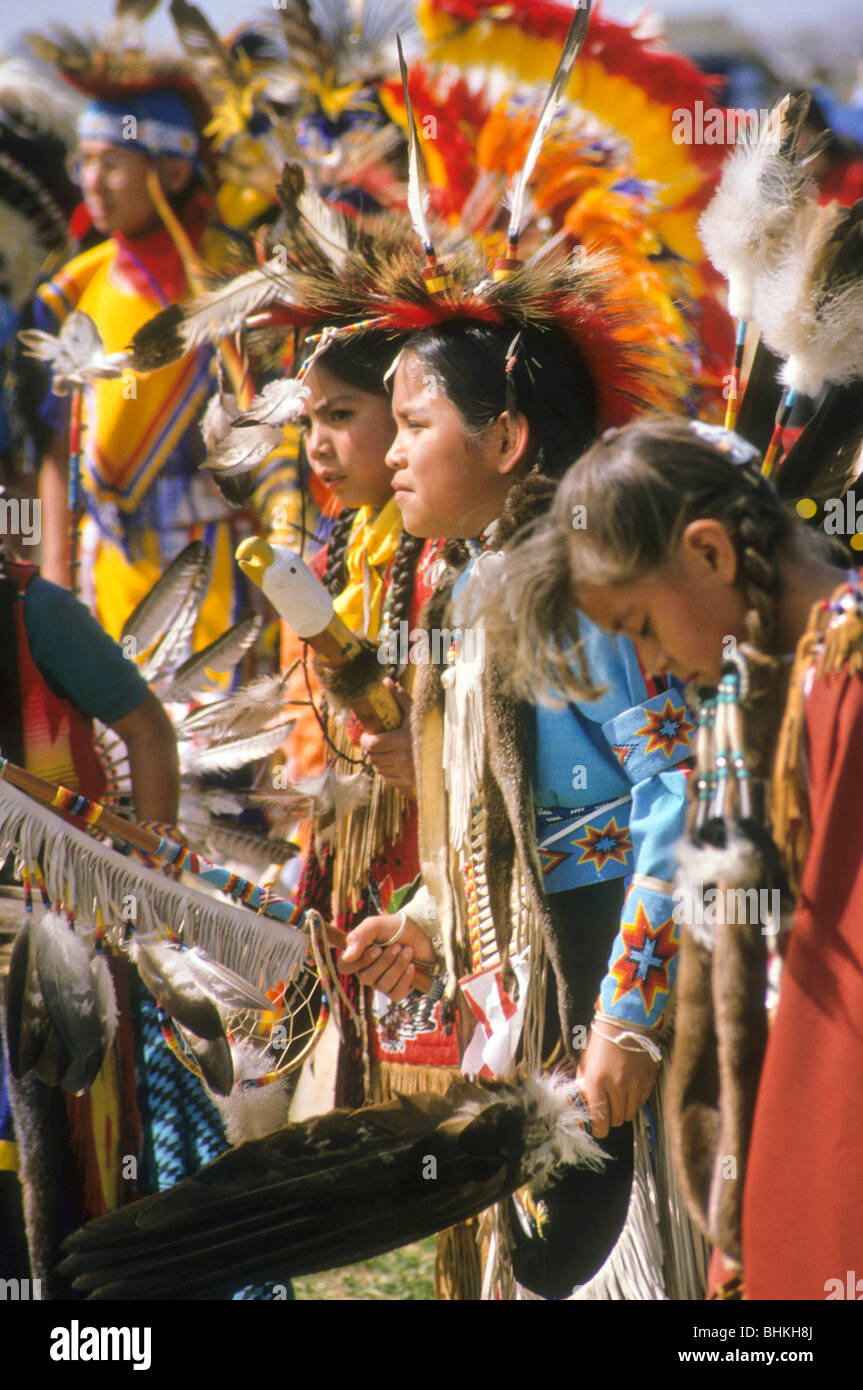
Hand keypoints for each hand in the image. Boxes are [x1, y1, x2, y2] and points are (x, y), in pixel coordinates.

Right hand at [339, 913, 434, 1001]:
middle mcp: (366, 972)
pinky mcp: (397, 990)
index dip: (360, 962)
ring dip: (398, 966)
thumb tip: (347, 957)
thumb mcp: (375, 925)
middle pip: (366, 978)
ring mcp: (381, 983)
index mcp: (357, 956)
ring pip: (383, 985)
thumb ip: (359, 937)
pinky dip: (406, 978)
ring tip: (408, 951)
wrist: (421, 933)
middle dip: (386, 960)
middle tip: (397, 946)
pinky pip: (396, 994)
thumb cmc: (395, 928)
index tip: (377, 948)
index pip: (345, 967)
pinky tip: (412, 966)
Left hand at [359, 681, 415, 794]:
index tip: (368, 736)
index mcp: (402, 740)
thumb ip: (400, 698)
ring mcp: (403, 772)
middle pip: (373, 756)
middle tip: (377, 743)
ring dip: (378, 760)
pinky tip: (393, 763)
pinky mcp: (405, 782)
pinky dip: (386, 771)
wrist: (444, 755)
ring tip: (386, 752)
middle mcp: (402, 758)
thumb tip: (386, 682)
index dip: (366, 740)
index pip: (372, 744)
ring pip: (378, 768)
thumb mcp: (415, 714)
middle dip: (372, 750)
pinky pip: (386, 778)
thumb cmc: (426, 731)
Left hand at [575, 1021, 658, 1139]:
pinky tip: (629, 1089)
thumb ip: (583, 1085)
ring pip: (630, 1113)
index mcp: (597, 1081)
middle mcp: (618, 1085)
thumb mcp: (585, 1062)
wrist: (625, 1020)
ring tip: (618, 1097)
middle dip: (610, 1118)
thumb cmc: (600, 1040)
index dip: (598, 1129)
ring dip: (623, 1110)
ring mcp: (636, 1083)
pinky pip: (642, 1102)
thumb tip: (581, 1104)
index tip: (598, 1128)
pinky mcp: (648, 1079)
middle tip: (607, 1109)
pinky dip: (635, 1100)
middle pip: (616, 1120)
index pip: (600, 1120)